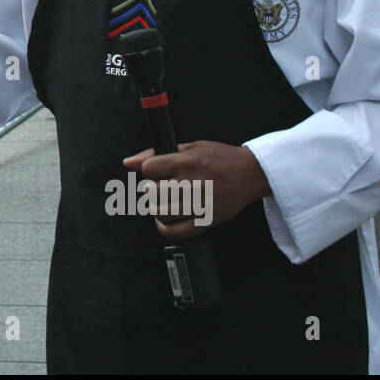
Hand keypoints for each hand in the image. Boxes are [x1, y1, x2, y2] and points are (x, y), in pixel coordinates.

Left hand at [121, 141, 271, 239]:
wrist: (251, 173)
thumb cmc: (219, 158)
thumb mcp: (190, 147)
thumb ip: (156, 154)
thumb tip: (128, 163)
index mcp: (188, 162)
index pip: (149, 169)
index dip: (149, 171)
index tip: (156, 172)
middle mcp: (193, 183)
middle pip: (153, 192)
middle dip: (151, 190)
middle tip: (159, 188)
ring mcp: (201, 203)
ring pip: (161, 212)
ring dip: (156, 208)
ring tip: (163, 202)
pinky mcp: (208, 220)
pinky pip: (176, 231)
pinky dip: (164, 227)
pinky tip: (165, 220)